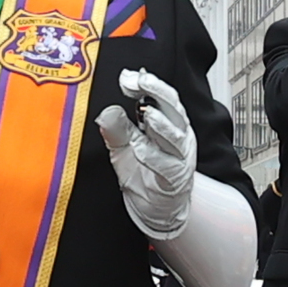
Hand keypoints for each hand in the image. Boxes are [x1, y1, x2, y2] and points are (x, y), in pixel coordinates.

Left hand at [95, 70, 195, 239]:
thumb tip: (108, 111)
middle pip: (173, 108)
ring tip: (146, 113)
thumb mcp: (123, 148)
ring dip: (160, 123)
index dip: (147, 84)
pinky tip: (140, 149)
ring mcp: (179, 158)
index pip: (161, 97)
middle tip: (139, 82)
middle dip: (157, 92)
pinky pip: (167, 166)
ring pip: (174, 136)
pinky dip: (153, 156)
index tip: (128, 76)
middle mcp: (178, 137)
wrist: (158, 209)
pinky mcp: (175, 180)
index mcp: (168, 124)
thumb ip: (117, 129)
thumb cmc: (145, 175)